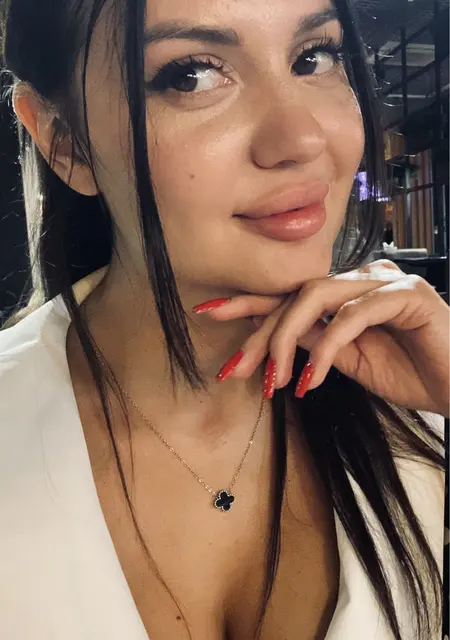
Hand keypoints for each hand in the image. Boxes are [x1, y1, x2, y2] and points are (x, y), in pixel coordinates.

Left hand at [193, 260, 449, 415]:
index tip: (207, 312)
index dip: (247, 303)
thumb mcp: (349, 362)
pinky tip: (313, 381)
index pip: (290, 294)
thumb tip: (271, 337)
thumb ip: (314, 342)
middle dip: (258, 332)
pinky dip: (326, 349)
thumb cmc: (412, 373)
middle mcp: (361, 278)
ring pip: (316, 296)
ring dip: (286, 340)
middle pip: (294, 294)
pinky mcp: (406, 295)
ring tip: (275, 382)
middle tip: (233, 369)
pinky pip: (351, 316)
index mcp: (347, 293)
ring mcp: (384, 281)